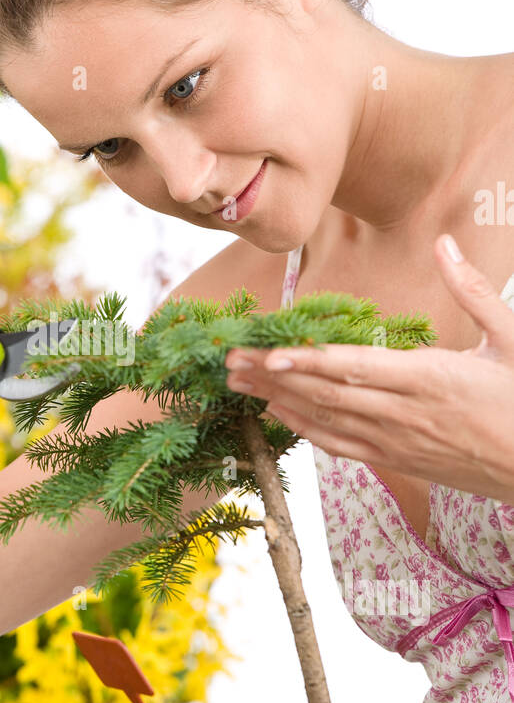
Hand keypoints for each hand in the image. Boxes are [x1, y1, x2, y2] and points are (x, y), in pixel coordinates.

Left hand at [223, 234, 513, 503]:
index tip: (270, 354)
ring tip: (237, 384)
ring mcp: (399, 442)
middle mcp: (406, 414)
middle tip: (229, 362)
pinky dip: (307, 430)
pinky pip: (343, 447)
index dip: (309, 362)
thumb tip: (444, 242)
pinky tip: (279, 414)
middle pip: (327, 394)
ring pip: (327, 421)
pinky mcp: (400, 460)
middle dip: (273, 377)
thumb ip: (474, 290)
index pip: (357, 368)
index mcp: (432, 379)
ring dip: (279, 401)